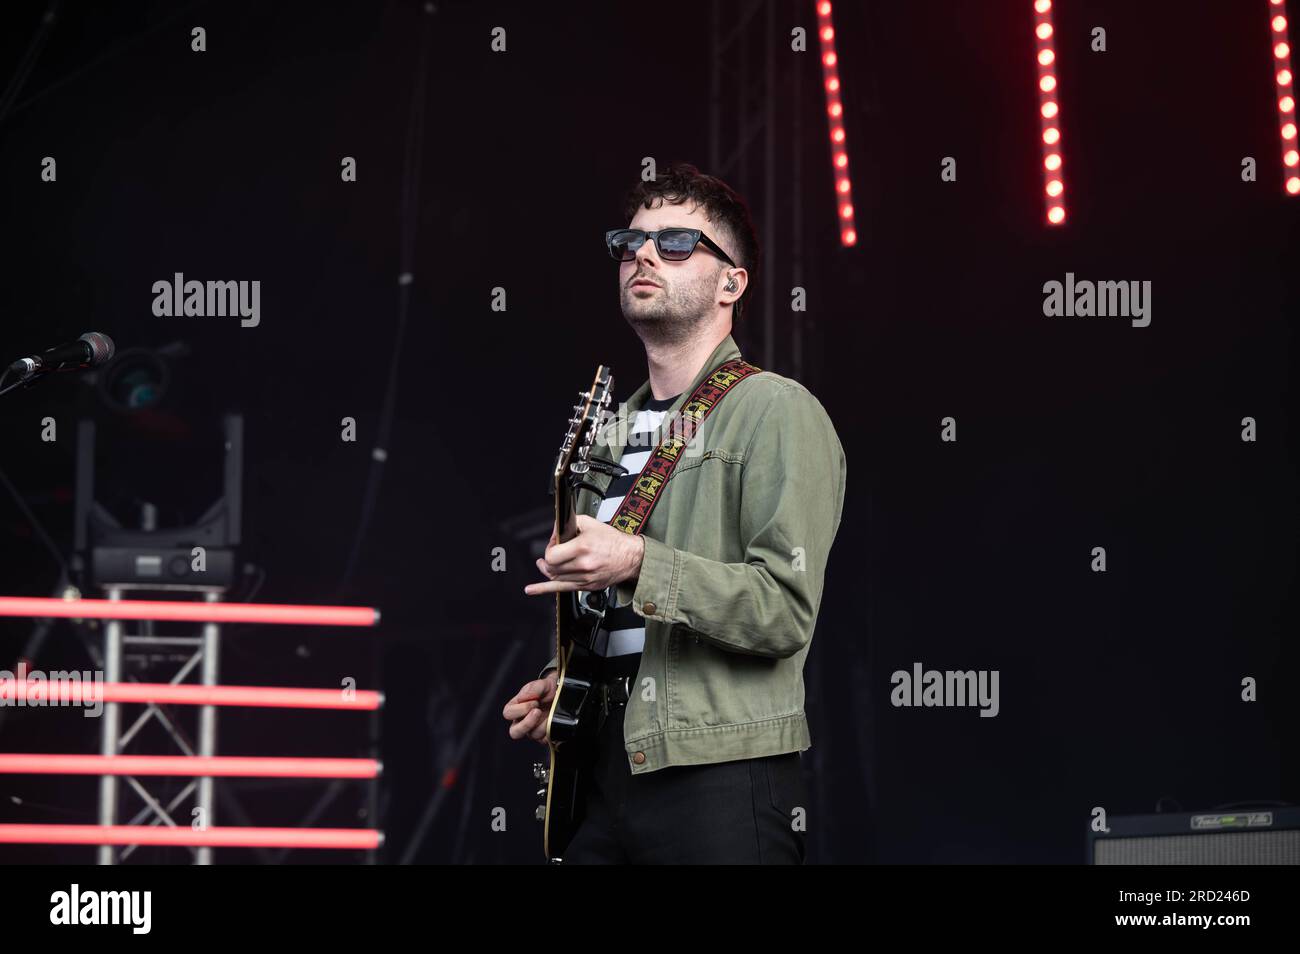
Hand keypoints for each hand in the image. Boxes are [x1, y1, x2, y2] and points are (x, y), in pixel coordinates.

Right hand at [503, 670, 558, 744]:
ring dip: (542, 725)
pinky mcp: (544, 735)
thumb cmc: (547, 689)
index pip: (508, 714)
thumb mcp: (542, 684)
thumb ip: (533, 688)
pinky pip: (545, 739)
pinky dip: (550, 731)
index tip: (534, 701)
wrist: (561, 692)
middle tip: (538, 712)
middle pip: (514, 732)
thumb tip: (525, 697)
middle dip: (526, 724)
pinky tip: (553, 721)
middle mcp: (522, 721)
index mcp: (516, 708)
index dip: (521, 709)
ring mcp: (533, 729)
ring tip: (549, 714)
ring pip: (532, 735)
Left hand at [523, 515, 644, 595]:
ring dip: (549, 569)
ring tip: (547, 563)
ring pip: (554, 577)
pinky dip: (543, 589)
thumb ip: (568, 523)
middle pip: (551, 566)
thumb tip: (555, 532)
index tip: (555, 543)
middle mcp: (583, 565)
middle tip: (555, 550)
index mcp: (583, 548)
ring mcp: (584, 578)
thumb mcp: (590, 523)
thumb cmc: (613, 541)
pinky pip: (560, 589)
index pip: (552, 554)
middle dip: (549, 557)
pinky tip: (531, 589)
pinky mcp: (586, 587)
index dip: (550, 547)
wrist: (630, 558)